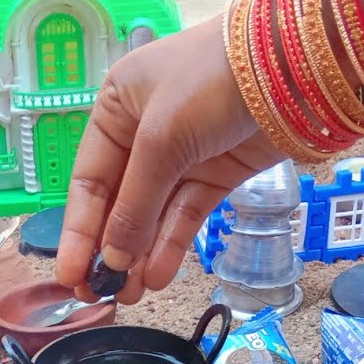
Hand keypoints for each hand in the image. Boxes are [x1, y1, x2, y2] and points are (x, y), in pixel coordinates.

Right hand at [55, 14, 285, 303]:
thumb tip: (112, 260)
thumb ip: (134, 204)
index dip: (78, 231)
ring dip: (140, 256)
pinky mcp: (216, 175)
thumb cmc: (208, 85)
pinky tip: (157, 276)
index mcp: (115, 110)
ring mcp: (182, 157)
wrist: (293, 68)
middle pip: (118, 203)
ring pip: (152, 216)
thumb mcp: (159, 141)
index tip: (70, 275)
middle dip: (109, 249)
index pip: (88, 181)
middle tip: (100, 294)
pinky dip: (171, 246)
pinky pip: (185, 216)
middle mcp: (142, 134)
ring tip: (129, 295)